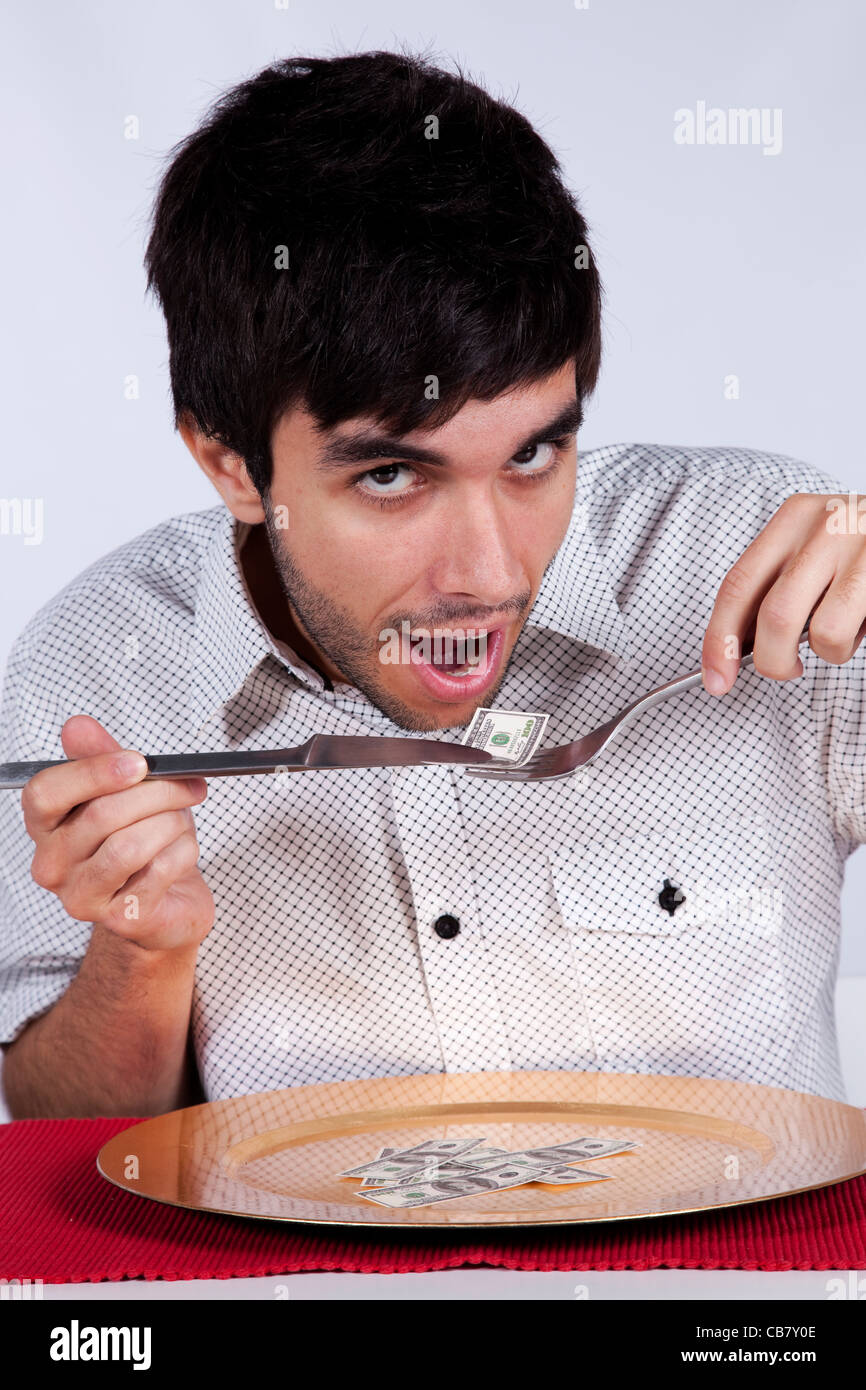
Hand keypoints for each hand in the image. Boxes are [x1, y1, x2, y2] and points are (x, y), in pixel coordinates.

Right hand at [23, 714, 213, 952]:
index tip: (139, 763)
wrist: (170, 901)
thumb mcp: (127, 791)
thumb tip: (77, 726)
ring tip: (181, 822)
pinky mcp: (120, 918)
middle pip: (102, 814)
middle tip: (187, 787)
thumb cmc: (146, 841)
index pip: (45, 793)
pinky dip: (184, 851)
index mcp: (47, 827)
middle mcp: (53, 865)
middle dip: (158, 793)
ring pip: (131, 844)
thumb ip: (102, 756)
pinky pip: (160, 869)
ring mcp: (82, 896)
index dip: (94, 772)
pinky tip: (181, 852)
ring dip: (171, 824)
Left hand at [702, 493, 865, 694]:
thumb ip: (775, 585)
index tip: (715, 680)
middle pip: (774, 617)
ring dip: (828, 652)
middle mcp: (829, 526)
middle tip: (785, 668)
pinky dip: (856, 642)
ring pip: (823, 633)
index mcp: (795, 517)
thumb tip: (732, 647)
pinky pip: (856, 634)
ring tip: (843, 629)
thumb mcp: (812, 548)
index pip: (738, 586)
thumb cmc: (859, 549)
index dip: (719, 640)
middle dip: (772, 661)